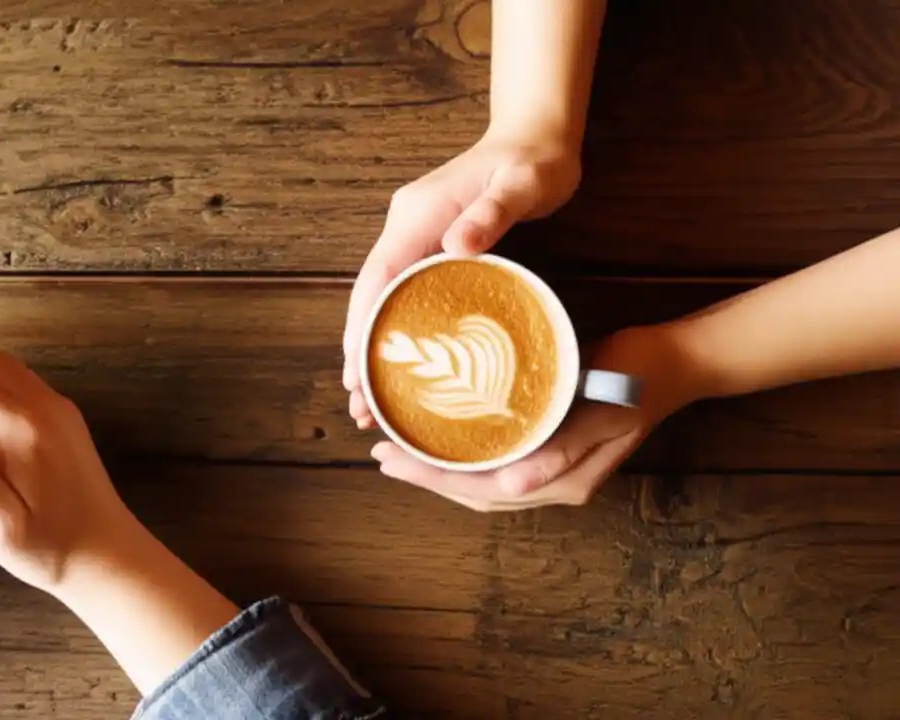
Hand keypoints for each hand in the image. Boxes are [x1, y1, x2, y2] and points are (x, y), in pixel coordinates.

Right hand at [343, 128, 581, 427]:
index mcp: (417, 215)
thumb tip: (457, 245)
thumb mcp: (521, 185)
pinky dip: (396, 331)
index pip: (377, 276)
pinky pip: (404, 295)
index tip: (356, 370)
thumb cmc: (534, 160)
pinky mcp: (431, 246)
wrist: (537, 135)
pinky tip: (400, 364)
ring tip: (370, 401)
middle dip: (360, 350)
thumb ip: (491, 214)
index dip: (362, 325)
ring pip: (382, 300)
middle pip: (370, 295)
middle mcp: (406, 227)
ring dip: (373, 347)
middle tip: (360, 407)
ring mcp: (415, 236)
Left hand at [370, 325, 705, 510]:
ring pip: (483, 481)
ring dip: (441, 468)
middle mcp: (553, 483)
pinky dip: (464, 453)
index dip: (433, 478)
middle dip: (426, 475)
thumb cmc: (639, 376)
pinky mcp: (552, 445)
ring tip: (399, 447)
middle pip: (476, 492)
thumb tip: (514, 488)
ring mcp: (554, 468)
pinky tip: (442, 434)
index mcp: (564, 481)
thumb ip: (563, 447)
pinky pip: (497, 460)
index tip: (392, 456)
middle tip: (381, 450)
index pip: (483, 491)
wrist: (675, 361)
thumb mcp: (604, 406)